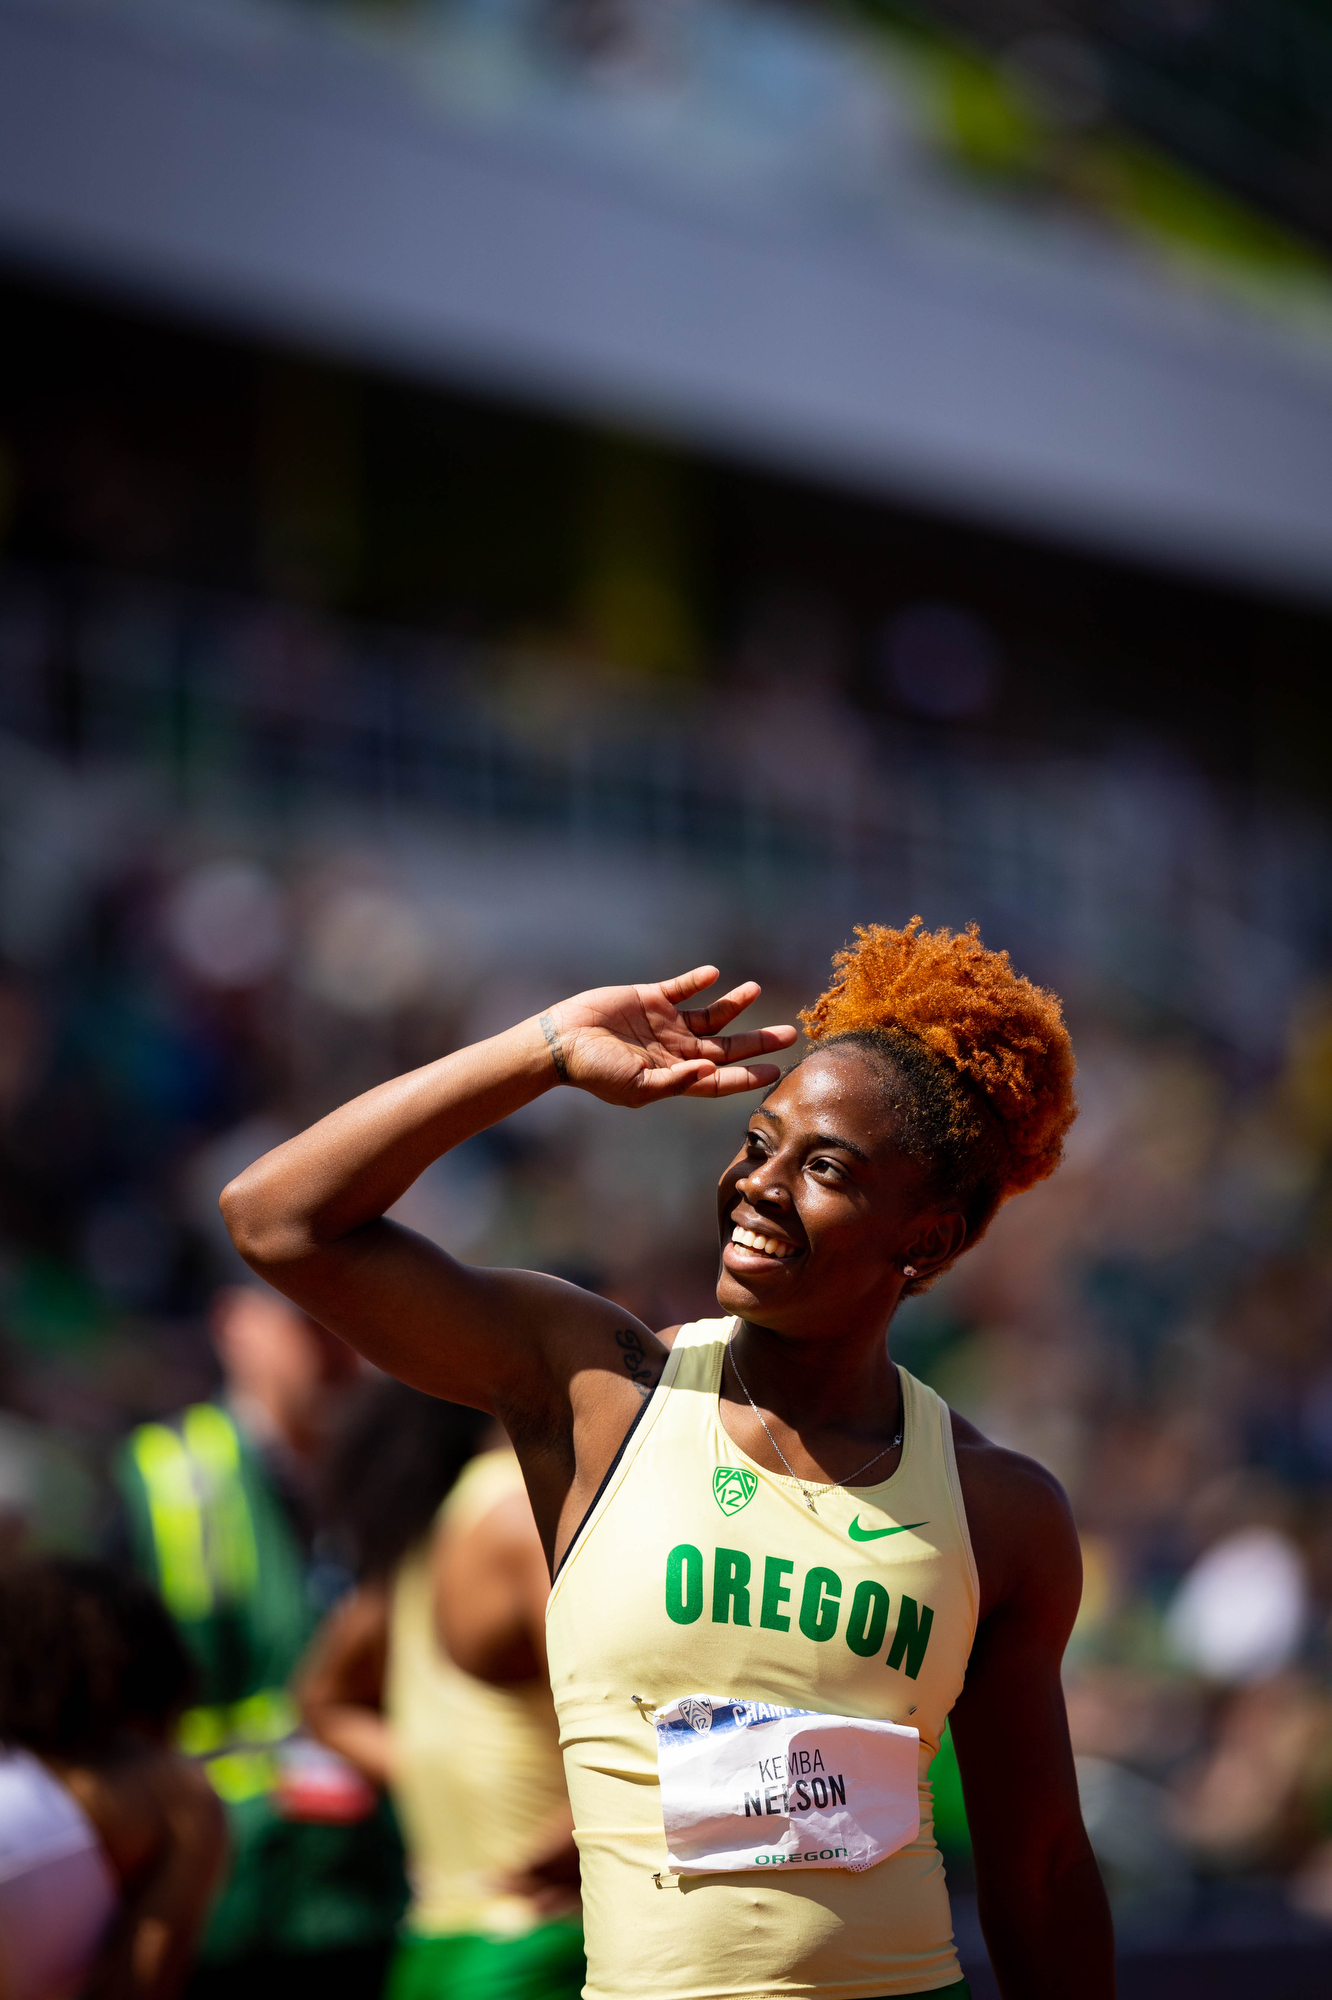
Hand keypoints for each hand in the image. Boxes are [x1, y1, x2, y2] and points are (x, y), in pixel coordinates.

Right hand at [542, 968, 795, 1105]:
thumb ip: (675, 1080)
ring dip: (735, 1003)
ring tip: (756, 989)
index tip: (777, 1071)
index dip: (749, 1076)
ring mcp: (666, 1023)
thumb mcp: (637, 1086)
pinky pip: (681, 987)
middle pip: (727, 1046)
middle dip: (758, 1042)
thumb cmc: (596, 1072)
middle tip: (790, 1033)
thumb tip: (709, 1068)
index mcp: (676, 1074)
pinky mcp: (650, 998)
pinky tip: (715, 974)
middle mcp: (677, 1049)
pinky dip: (698, 980)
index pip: (721, 1078)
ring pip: (712, 1014)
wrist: (562, 1042)